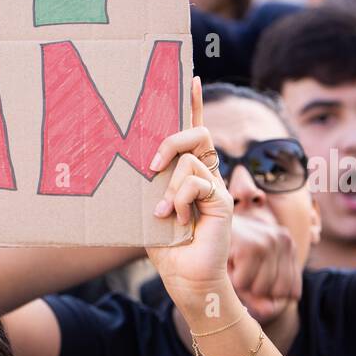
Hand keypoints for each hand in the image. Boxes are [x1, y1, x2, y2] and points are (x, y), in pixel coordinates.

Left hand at [145, 77, 234, 306]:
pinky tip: (178, 219)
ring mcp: (217, 186)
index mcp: (190, 173)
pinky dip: (180, 200)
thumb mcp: (148, 209)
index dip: (194, 104)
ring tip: (163, 211)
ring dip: (169, 186)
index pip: (195, 131)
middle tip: (152, 165)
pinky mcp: (223, 200)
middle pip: (198, 133)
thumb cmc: (166, 246)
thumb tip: (133, 165)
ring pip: (190, 160)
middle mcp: (207, 175)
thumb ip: (148, 186)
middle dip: (171, 140)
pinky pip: (196, 182)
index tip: (190, 78)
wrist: (187, 278)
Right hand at [228, 214, 300, 321]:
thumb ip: (261, 297)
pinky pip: (244, 284)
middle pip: (279, 292)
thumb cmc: (225, 253)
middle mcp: (283, 240)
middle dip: (257, 291)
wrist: (199, 228)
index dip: (270, 296)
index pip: (293, 291)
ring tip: (233, 264)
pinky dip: (231, 280)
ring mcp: (268, 241)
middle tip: (242, 272)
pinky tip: (226, 261)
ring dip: (242, 285)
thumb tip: (271, 311)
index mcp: (288, 246)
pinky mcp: (249, 246)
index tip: (253, 280)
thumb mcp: (248, 275)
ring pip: (262, 289)